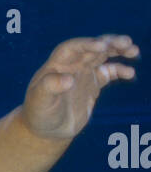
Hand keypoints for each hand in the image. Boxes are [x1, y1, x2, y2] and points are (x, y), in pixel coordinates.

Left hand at [22, 34, 139, 139]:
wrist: (47, 129)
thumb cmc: (39, 113)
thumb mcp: (40, 101)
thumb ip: (50, 87)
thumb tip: (68, 79)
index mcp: (57, 64)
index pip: (73, 48)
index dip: (87, 44)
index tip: (102, 46)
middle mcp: (72, 65)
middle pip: (92, 48)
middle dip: (109, 43)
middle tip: (126, 42)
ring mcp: (83, 73)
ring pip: (103, 56)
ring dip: (118, 50)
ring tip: (133, 50)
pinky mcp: (93, 84)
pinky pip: (109, 72)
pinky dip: (120, 70)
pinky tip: (130, 73)